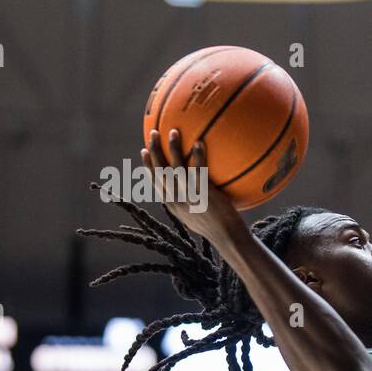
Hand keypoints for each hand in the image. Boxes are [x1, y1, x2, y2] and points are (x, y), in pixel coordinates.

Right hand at [142, 128, 240, 243]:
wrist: (228, 239)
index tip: (143, 150)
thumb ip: (191, 202)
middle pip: (160, 171)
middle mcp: (177, 200)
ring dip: (172, 148)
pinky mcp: (205, 194)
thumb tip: (195, 189)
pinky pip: (199, 171)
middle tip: (153, 133)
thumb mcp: (197, 216)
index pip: (155, 182)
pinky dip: (198, 156)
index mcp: (172, 205)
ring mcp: (190, 197)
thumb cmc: (218, 228)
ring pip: (175, 168)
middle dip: (154, 150)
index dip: (148, 165)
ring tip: (173, 131)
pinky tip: (200, 142)